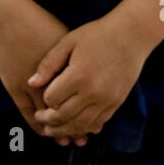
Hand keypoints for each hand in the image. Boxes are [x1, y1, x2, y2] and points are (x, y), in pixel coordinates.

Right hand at [0, 4, 82, 145]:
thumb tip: (91, 69)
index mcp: (68, 68)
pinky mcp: (15, 85)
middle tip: (84, 139)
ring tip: (68, 140)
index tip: (96, 125)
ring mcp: (31, 84)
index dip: (89, 113)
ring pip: (48, 114)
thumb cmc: (39, 25)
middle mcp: (52, 79)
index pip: (82, 98)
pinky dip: (34, 122)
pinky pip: (26, 110)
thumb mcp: (67, 40)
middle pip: (68, 109)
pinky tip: (42, 131)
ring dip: (58, 128)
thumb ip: (76, 59)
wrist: (11, 19)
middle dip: (76, 126)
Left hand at [28, 12, 151, 140]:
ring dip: (64, 130)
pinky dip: (84, 127)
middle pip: (63, 116)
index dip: (44, 100)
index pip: (51, 99)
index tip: (41, 98)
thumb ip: (49, 63)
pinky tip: (76, 125)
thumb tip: (31, 83)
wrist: (132, 34)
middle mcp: (93, 91)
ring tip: (53, 130)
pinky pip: (98, 122)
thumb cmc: (98, 34)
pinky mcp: (117, 102)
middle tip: (41, 120)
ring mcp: (107, 99)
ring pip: (80, 125)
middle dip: (48, 120)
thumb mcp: (69, 42)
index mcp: (78, 75)